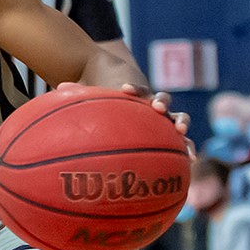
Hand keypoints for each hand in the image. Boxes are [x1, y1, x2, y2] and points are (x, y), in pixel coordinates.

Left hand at [55, 83, 190, 143]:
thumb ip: (81, 93)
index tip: (125, 89)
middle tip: (157, 107)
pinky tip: (189, 163)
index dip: (134, 89)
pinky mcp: (170, 134)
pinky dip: (186, 150)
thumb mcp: (97, 96)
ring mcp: (165, 119)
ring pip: (177, 118)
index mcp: (138, 95)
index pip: (138, 89)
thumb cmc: (111, 100)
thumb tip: (60, 86)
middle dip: (161, 103)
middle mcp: (154, 105)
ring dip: (181, 123)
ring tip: (182, 132)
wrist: (131, 98)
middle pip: (162, 100)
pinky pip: (180, 143)